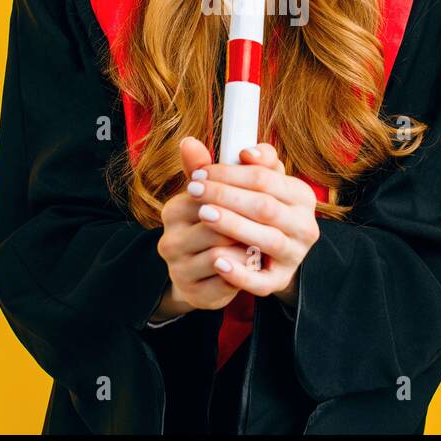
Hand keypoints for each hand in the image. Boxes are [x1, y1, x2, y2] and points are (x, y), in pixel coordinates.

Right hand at [152, 137, 252, 317]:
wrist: (205, 273)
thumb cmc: (220, 223)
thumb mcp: (226, 193)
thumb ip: (234, 168)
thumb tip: (221, 146)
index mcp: (174, 210)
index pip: (207, 195)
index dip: (239, 191)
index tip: (265, 190)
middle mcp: (170, 240)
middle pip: (214, 224)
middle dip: (244, 219)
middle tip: (271, 218)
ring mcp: (179, 270)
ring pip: (219, 254)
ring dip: (245, 247)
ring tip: (262, 241)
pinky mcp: (195, 295)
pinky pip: (223, 285)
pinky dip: (241, 274)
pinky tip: (253, 264)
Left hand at [185, 142, 319, 306]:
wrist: (263, 252)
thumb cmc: (253, 207)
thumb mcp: (249, 183)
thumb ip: (235, 163)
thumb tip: (231, 149)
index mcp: (301, 195)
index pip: (264, 178)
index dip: (230, 174)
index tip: (199, 174)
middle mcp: (305, 225)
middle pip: (265, 206)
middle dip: (226, 196)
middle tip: (194, 191)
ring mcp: (295, 255)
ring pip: (268, 239)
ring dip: (234, 226)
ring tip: (203, 215)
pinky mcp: (281, 280)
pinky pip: (262, 281)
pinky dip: (241, 273)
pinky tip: (217, 262)